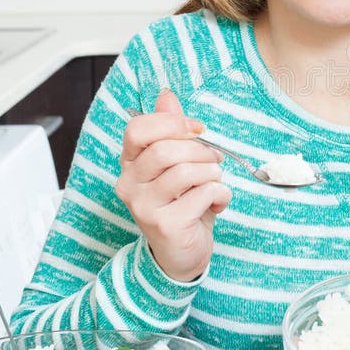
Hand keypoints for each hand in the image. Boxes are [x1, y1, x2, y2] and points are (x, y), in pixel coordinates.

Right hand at [115, 89, 230, 281]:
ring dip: (212, 173)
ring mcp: (144, 206)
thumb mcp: (177, 163)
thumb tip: (166, 95)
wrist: (182, 253)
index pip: (137, 129)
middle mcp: (129, 184)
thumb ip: (170, 129)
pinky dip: (220, 195)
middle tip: (214, 161)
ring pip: (187, 171)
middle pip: (165, 150)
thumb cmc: (182, 203)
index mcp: (130, 163)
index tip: (197, 130)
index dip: (172, 123)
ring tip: (214, 184)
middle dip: (200, 151)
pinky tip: (216, 204)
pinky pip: (203, 193)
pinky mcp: (165, 225)